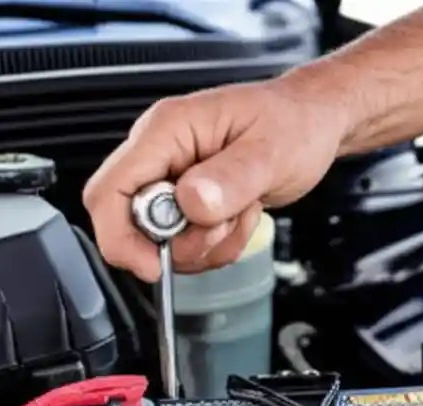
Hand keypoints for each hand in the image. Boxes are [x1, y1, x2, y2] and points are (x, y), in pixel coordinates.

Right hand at [82, 77, 349, 281]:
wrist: (313, 125)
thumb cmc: (294, 123)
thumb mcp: (271, 151)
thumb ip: (230, 179)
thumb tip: (191, 202)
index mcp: (167, 130)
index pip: (109, 191)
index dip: (120, 238)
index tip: (155, 265)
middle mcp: (160, 154)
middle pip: (130, 224)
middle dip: (179, 244)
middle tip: (222, 228)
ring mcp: (171, 179)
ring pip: (161, 241)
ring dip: (206, 245)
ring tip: (241, 212)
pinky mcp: (185, 201)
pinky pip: (185, 243)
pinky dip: (215, 246)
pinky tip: (240, 215)